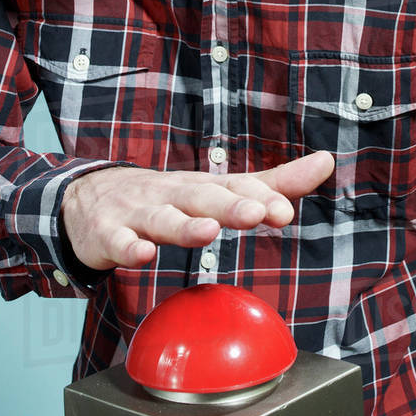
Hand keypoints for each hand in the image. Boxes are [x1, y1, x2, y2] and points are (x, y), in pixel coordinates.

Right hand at [61, 150, 334, 269]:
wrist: (88, 198)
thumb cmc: (166, 196)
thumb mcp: (219, 189)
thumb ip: (273, 183)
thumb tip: (328, 161)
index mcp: (203, 186)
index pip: (236, 187)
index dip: (261, 198)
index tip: (285, 212)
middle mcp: (174, 194)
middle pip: (204, 198)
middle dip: (230, 206)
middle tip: (257, 214)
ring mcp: (139, 212)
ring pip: (163, 219)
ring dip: (185, 226)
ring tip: (207, 232)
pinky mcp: (108, 232)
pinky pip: (118, 241)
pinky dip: (128, 247)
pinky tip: (141, 254)